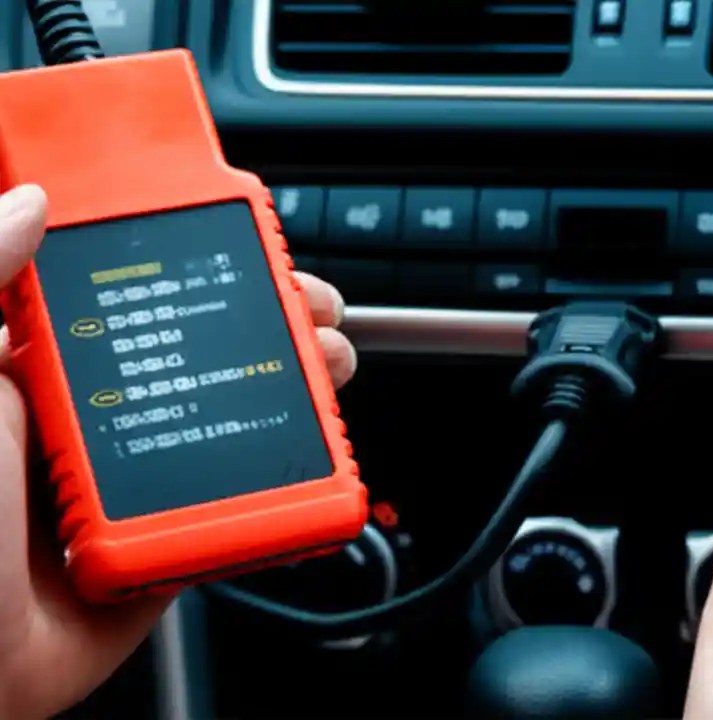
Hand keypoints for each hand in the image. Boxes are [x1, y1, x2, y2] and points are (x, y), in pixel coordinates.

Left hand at [0, 185, 359, 718]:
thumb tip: (31, 202)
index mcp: (42, 370)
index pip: (133, 293)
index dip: (198, 260)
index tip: (247, 240)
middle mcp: (97, 417)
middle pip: (205, 348)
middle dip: (274, 320)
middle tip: (314, 307)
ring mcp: (141, 479)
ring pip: (238, 417)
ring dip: (300, 389)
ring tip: (332, 367)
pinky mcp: (174, 537)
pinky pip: (246, 496)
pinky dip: (294, 477)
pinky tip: (319, 456)